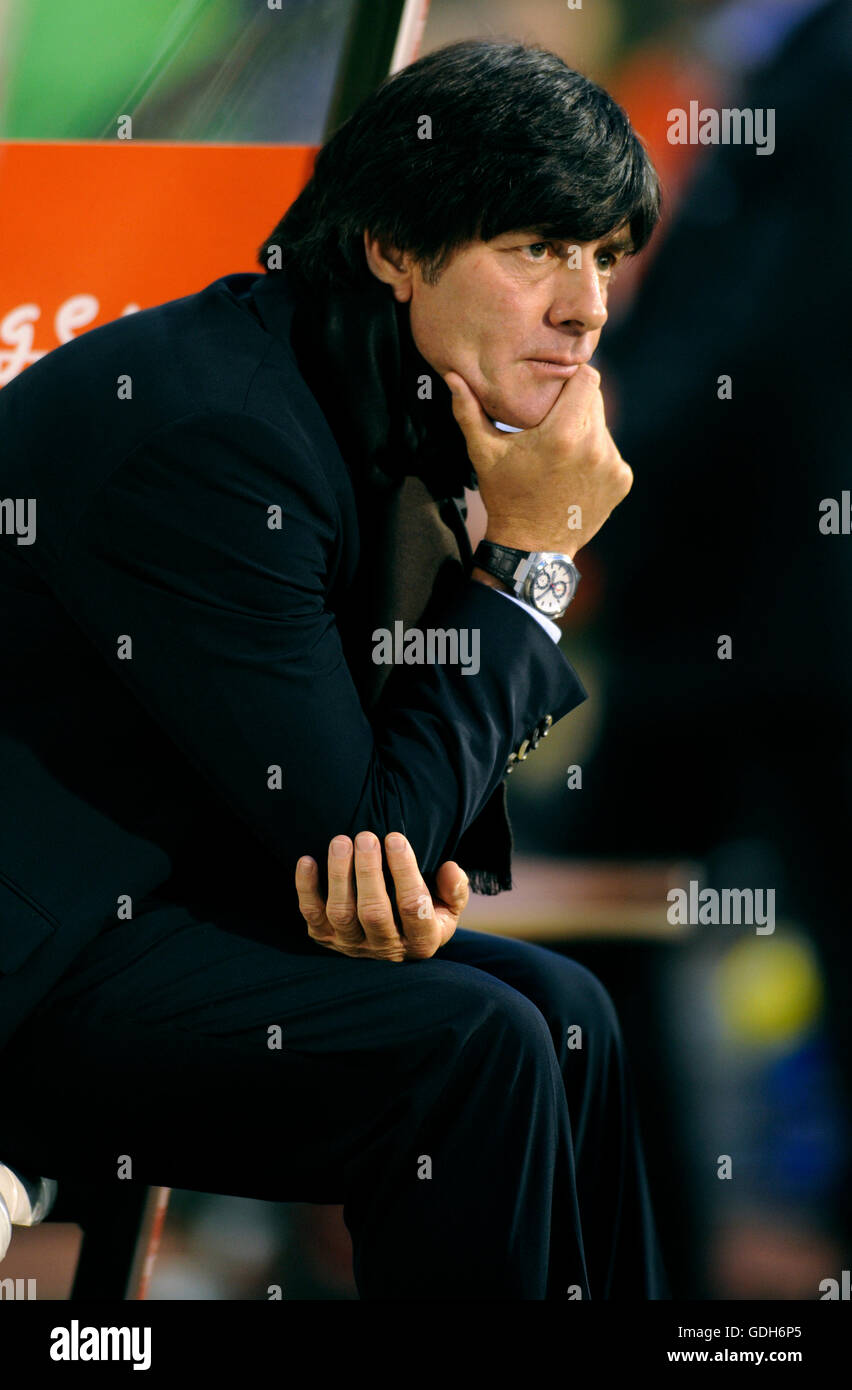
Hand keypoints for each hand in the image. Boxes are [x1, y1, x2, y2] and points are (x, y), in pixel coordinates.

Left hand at [294, 831, 467, 961]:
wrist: (393, 942)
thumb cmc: (424, 915)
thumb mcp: (450, 908)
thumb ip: (455, 890)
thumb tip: (450, 869)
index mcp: (421, 940)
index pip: (413, 907)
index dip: (404, 871)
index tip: (396, 838)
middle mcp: (385, 947)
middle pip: (374, 912)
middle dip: (368, 871)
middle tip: (366, 836)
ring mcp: (352, 944)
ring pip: (341, 913)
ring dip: (339, 875)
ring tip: (341, 841)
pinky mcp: (325, 937)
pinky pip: (312, 914)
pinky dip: (306, 888)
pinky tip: (307, 860)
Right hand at [444, 364, 631, 557]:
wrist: (531, 547)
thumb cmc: (505, 496)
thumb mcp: (483, 453)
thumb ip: (468, 411)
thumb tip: (451, 376)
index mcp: (563, 433)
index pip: (587, 377)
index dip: (571, 377)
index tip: (555, 387)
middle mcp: (594, 446)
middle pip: (595, 400)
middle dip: (574, 404)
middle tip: (551, 421)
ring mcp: (612, 464)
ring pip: (602, 426)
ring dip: (584, 431)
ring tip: (559, 452)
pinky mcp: (621, 479)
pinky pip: (610, 452)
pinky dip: (595, 457)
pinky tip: (572, 473)